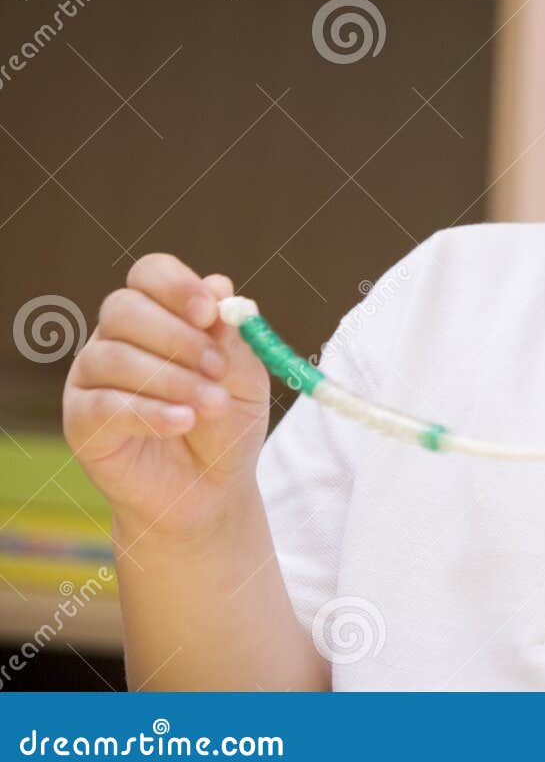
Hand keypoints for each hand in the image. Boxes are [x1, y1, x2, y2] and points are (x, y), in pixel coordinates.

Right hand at [63, 253, 270, 541]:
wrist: (211, 488)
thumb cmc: (227, 421)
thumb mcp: (245, 376)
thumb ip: (231, 336)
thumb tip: (219, 285)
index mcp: (159, 314)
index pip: (150, 274)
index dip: (177, 286)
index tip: (211, 311)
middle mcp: (117, 338)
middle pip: (124, 308)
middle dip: (178, 336)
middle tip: (218, 368)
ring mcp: (92, 378)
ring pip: (115, 357)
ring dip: (174, 379)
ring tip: (214, 404)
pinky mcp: (82, 421)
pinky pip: (105, 405)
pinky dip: (150, 411)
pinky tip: (184, 421)